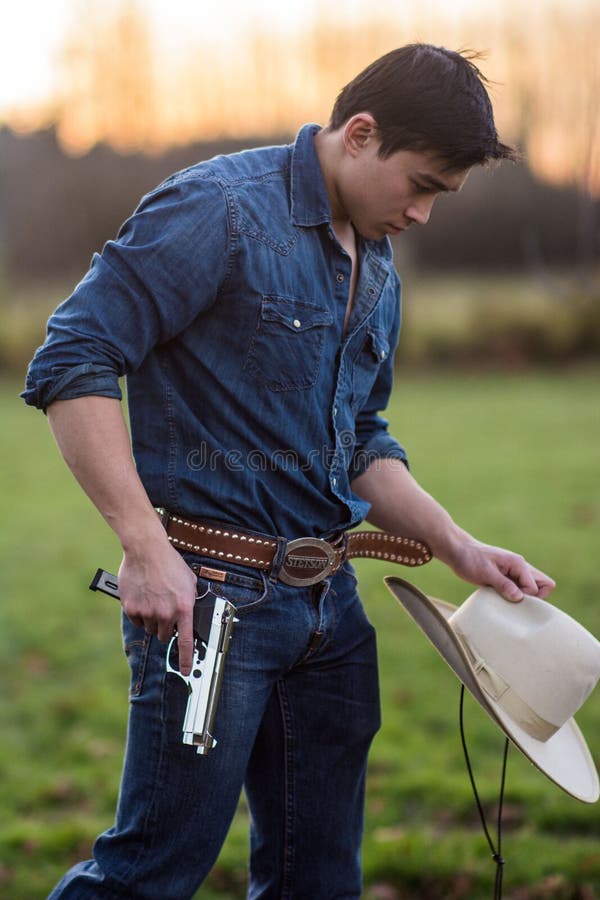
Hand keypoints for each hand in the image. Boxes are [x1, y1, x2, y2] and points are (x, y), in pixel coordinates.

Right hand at [117, 540, 197, 673]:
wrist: (146, 550)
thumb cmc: (170, 563)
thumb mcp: (189, 581)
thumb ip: (190, 600)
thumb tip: (191, 614)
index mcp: (183, 608)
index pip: (185, 641)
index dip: (185, 659)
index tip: (185, 670)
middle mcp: (166, 613)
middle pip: (164, 635)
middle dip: (165, 627)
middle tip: (164, 610)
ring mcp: (147, 612)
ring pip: (150, 628)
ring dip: (152, 619)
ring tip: (153, 597)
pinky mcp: (132, 608)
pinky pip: (136, 620)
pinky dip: (139, 612)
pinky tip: (143, 596)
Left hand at [443, 535, 555, 602]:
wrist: (458, 551)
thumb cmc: (470, 559)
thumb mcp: (485, 573)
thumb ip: (503, 584)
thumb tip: (520, 598)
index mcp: (518, 564)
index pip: (536, 587)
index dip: (526, 597)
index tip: (510, 597)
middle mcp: (521, 567)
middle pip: (544, 584)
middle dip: (535, 597)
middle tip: (515, 600)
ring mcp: (515, 572)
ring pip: (533, 587)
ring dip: (524, 596)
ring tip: (506, 598)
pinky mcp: (508, 577)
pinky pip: (521, 588)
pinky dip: (515, 595)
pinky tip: (501, 597)